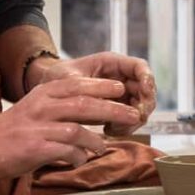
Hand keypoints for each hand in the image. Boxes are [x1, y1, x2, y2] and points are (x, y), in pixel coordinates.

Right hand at [0, 76, 141, 178]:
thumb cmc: (14, 130)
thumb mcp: (36, 107)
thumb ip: (62, 106)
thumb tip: (95, 110)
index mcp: (43, 93)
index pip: (77, 84)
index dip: (101, 85)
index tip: (121, 89)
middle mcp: (42, 105)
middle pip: (84, 103)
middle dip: (112, 109)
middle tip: (132, 115)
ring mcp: (39, 126)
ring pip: (78, 128)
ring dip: (96, 140)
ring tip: (104, 146)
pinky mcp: (35, 148)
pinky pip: (67, 151)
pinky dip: (79, 156)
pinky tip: (80, 160)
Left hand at [25, 52, 155, 136]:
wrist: (46, 92)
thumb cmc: (56, 78)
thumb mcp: (68, 78)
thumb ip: (89, 85)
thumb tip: (112, 93)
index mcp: (111, 63)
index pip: (139, 67)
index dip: (148, 79)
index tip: (146, 94)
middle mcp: (120, 77)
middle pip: (146, 89)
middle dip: (143, 105)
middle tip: (133, 120)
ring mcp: (120, 95)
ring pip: (141, 107)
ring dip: (134, 120)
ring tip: (114, 129)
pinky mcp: (116, 110)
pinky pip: (130, 120)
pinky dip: (125, 128)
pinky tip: (108, 131)